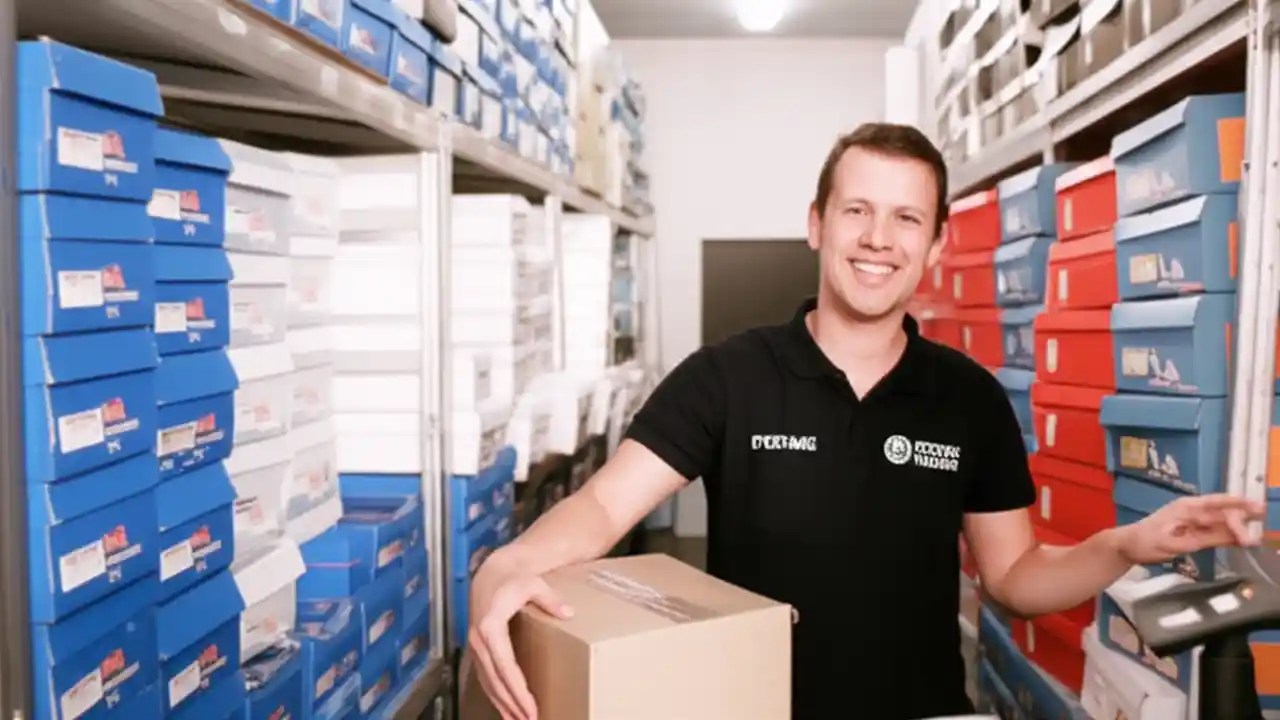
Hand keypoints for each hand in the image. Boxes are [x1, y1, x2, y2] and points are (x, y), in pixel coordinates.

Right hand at [468, 550, 574, 719]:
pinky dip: (495, 695)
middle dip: (512, 704)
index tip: (530, 708)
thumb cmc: (513, 579)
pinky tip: (505, 708)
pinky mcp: (478, 649)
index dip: (518, 690)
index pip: (505, 666)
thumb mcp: (534, 584)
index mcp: (490, 626)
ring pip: (488, 682)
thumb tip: (567, 612)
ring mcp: (476, 646)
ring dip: (502, 704)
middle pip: (496, 680)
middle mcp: (479, 640)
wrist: (492, 573)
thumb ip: (550, 599)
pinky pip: (485, 677)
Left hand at [1116, 493, 1265, 564]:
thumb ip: (1201, 539)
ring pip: (1220, 517)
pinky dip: (1228, 531)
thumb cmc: (1146, 543)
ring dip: (1239, 522)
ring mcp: (1192, 517)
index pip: (1218, 509)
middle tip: (1263, 520)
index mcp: (1186, 507)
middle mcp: (1192, 508)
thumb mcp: (1173, 544)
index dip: (1237, 518)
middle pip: (1222, 511)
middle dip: (1243, 516)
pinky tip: (1240, 536)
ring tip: (1259, 523)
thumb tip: (1230, 537)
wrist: (1127, 544)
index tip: (1249, 534)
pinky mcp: (1191, 527)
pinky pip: (1213, 526)